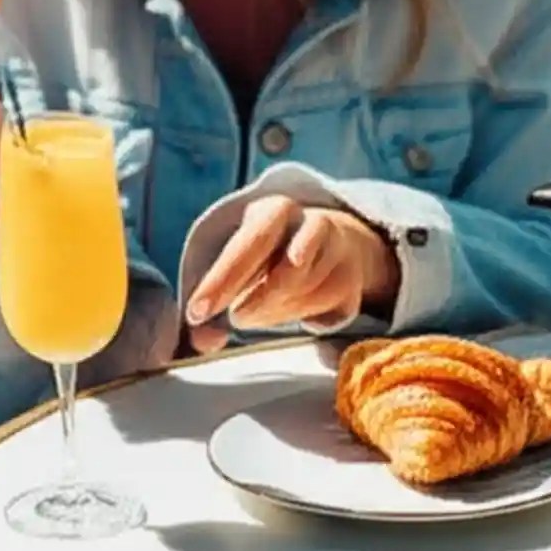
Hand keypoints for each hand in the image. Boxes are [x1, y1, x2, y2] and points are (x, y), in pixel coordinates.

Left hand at [185, 195, 399, 353]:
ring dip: (275, 310)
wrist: (329, 242)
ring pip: (308, 292)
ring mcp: (339, 252)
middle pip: (294, 264)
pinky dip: (301, 317)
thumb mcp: (233, 265)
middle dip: (261, 298)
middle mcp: (312, 223)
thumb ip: (212, 300)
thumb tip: (205, 340)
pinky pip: (326, 309)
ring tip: (255, 312)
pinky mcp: (352, 280)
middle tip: (236, 320)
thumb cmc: (267, 255)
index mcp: (273, 211)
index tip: (197, 314)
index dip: (222, 279)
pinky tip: (287, 312)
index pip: (250, 241)